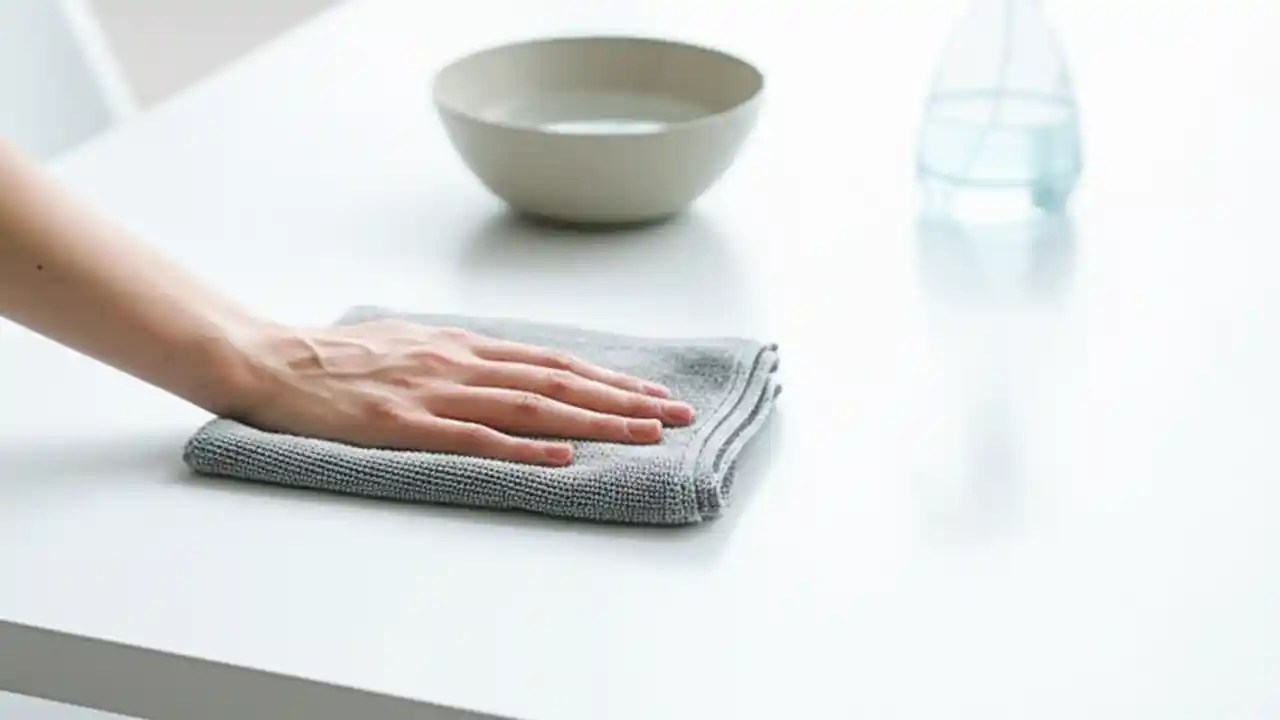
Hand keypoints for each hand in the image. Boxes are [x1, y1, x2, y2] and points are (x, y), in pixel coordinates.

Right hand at [228, 319, 693, 465]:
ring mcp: (435, 392)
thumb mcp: (413, 343)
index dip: (608, 379)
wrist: (274, 360)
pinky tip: (561, 459)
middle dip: (622, 399)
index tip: (652, 394)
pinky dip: (522, 450)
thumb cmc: (341, 357)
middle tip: (675, 415)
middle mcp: (461, 362)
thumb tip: (511, 373)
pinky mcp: (404, 425)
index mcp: (464, 345)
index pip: (554, 363)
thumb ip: (463, 360)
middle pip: (558, 382)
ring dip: (592, 421)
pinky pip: (473, 438)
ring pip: (530, 407)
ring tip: (643, 435)